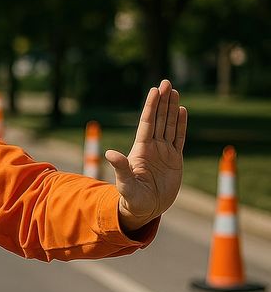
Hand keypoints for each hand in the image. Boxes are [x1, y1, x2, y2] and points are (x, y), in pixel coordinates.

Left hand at [105, 80, 187, 231]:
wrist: (145, 209)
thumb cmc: (131, 198)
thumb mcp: (125, 183)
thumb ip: (121, 168)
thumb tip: (109, 153)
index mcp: (141, 149)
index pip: (147, 123)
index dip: (151, 106)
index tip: (154, 90)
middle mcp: (152, 147)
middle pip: (159, 119)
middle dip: (163, 101)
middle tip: (166, 82)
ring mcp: (164, 152)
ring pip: (169, 125)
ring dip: (172, 108)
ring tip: (174, 91)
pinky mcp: (175, 159)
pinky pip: (179, 138)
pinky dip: (181, 124)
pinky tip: (182, 111)